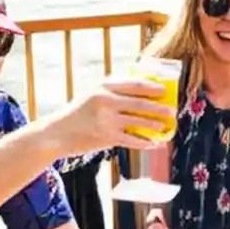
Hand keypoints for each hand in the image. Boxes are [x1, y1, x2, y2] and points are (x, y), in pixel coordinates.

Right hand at [44, 76, 173, 154]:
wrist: (57, 132)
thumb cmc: (78, 112)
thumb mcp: (92, 94)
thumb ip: (113, 91)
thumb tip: (143, 91)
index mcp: (104, 87)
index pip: (135, 85)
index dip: (153, 87)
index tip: (165, 90)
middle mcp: (106, 101)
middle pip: (140, 104)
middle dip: (159, 108)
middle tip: (172, 111)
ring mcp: (107, 120)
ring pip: (139, 122)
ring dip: (155, 125)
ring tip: (165, 127)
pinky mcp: (106, 137)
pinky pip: (132, 139)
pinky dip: (144, 142)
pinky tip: (154, 143)